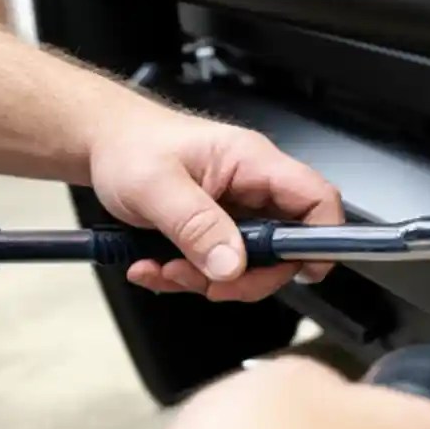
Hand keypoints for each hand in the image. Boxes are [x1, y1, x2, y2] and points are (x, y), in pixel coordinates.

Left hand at [89, 106, 343, 300]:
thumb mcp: (154, 186)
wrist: (105, 145)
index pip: (317, 198)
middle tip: (207, 282)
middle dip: (247, 276)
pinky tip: (158, 265)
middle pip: (288, 245)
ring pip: (253, 263)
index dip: (324, 238)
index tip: (302, 271)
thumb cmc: (130, 146)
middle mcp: (256, 186)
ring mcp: (241, 210)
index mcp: (253, 162)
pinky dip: (192, 276)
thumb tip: (231, 265)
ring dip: (210, 280)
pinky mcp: (221, 229)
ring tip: (166, 268)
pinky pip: (224, 265)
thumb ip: (195, 225)